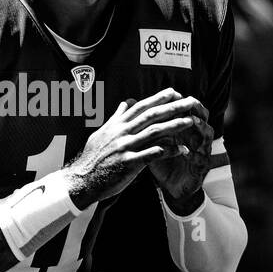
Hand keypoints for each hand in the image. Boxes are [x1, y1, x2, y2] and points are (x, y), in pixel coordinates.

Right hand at [64, 88, 205, 207]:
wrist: (82, 179)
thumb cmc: (92, 158)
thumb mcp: (102, 133)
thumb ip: (116, 118)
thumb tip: (125, 103)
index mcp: (117, 125)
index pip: (140, 107)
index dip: (158, 98)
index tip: (174, 92)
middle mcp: (122, 133)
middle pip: (151, 116)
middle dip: (172, 107)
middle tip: (189, 102)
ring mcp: (125, 147)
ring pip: (154, 132)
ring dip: (174, 126)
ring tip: (190, 121)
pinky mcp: (129, 163)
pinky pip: (153, 155)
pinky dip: (169, 151)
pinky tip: (182, 150)